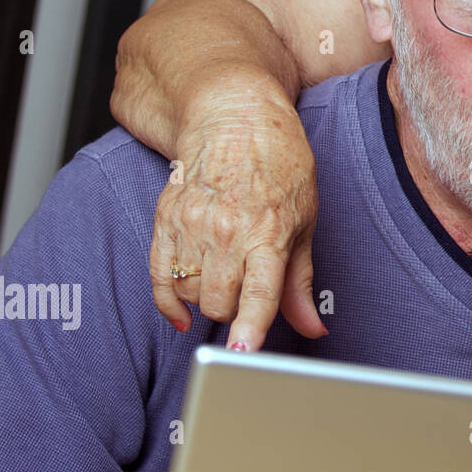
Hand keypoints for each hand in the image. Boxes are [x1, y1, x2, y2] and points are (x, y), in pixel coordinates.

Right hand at [149, 88, 326, 349]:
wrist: (234, 116)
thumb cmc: (279, 164)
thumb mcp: (305, 219)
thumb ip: (301, 279)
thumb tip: (313, 327)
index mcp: (268, 231)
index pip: (258, 292)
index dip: (251, 327)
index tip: (242, 354)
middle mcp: (226, 231)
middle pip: (220, 303)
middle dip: (235, 312)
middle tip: (249, 292)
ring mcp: (191, 226)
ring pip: (190, 295)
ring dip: (207, 300)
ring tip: (226, 277)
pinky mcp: (165, 221)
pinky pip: (159, 278)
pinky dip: (169, 301)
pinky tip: (182, 311)